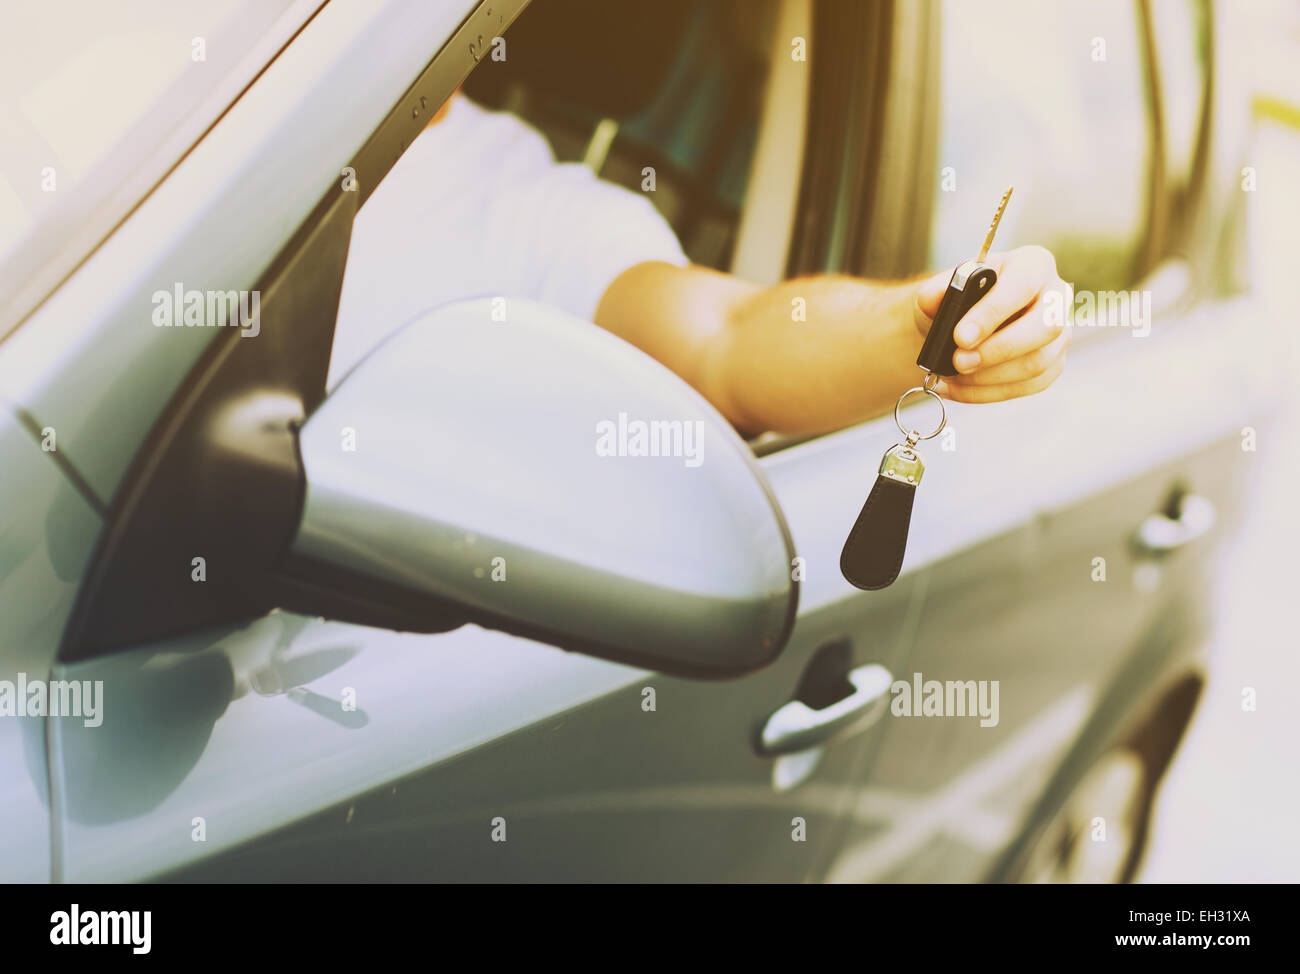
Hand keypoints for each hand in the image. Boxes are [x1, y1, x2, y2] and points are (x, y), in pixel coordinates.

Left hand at [913, 245, 1069, 403]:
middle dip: (997, 351)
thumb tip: (933, 298)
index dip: (993, 313)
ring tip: (952, 377)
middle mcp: (1056, 297)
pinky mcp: (1053, 365)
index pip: (1023, 286)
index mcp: (1033, 265)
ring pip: (1038, 363)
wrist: (961, 323)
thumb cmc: (960, 299)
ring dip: (989, 377)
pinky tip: (956, 389)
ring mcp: (1060, 334)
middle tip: (958, 362)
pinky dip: (987, 393)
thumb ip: (935, 290)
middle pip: (1046, 328)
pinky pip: (1029, 386)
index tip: (960, 337)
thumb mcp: (944, 287)